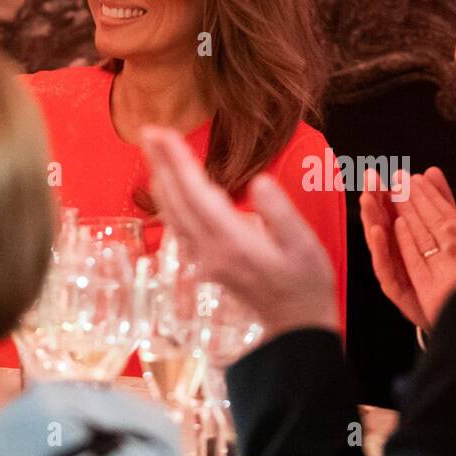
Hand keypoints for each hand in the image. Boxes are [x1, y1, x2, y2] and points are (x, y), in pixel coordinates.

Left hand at [140, 127, 338, 338]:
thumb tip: (259, 182)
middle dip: (161, 163)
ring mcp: (205, 258)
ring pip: (172, 214)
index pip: (197, 193)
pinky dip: (168, 202)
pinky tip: (167, 190)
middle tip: (149, 130)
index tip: (163, 133)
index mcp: (233, 241)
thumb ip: (281, 212)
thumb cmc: (306, 282)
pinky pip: (178, 227)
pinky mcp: (207, 262)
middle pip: (176, 200)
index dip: (179, 161)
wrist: (296, 325)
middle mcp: (211, 250)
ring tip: (153, 152)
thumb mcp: (304, 244)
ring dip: (160, 180)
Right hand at [360, 166, 455, 328]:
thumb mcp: (446, 230)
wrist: (453, 310)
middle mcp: (395, 250)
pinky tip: (378, 230)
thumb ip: (441, 202)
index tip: (384, 171)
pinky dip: (380, 248)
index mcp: (405, 234)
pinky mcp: (395, 288)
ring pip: (379, 240)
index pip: (394, 208)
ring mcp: (393, 268)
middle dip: (375, 198)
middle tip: (370, 177)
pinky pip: (384, 267)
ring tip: (368, 198)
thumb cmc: (444, 271)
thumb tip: (433, 171)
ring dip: (372, 218)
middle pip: (383, 220)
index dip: (388, 190)